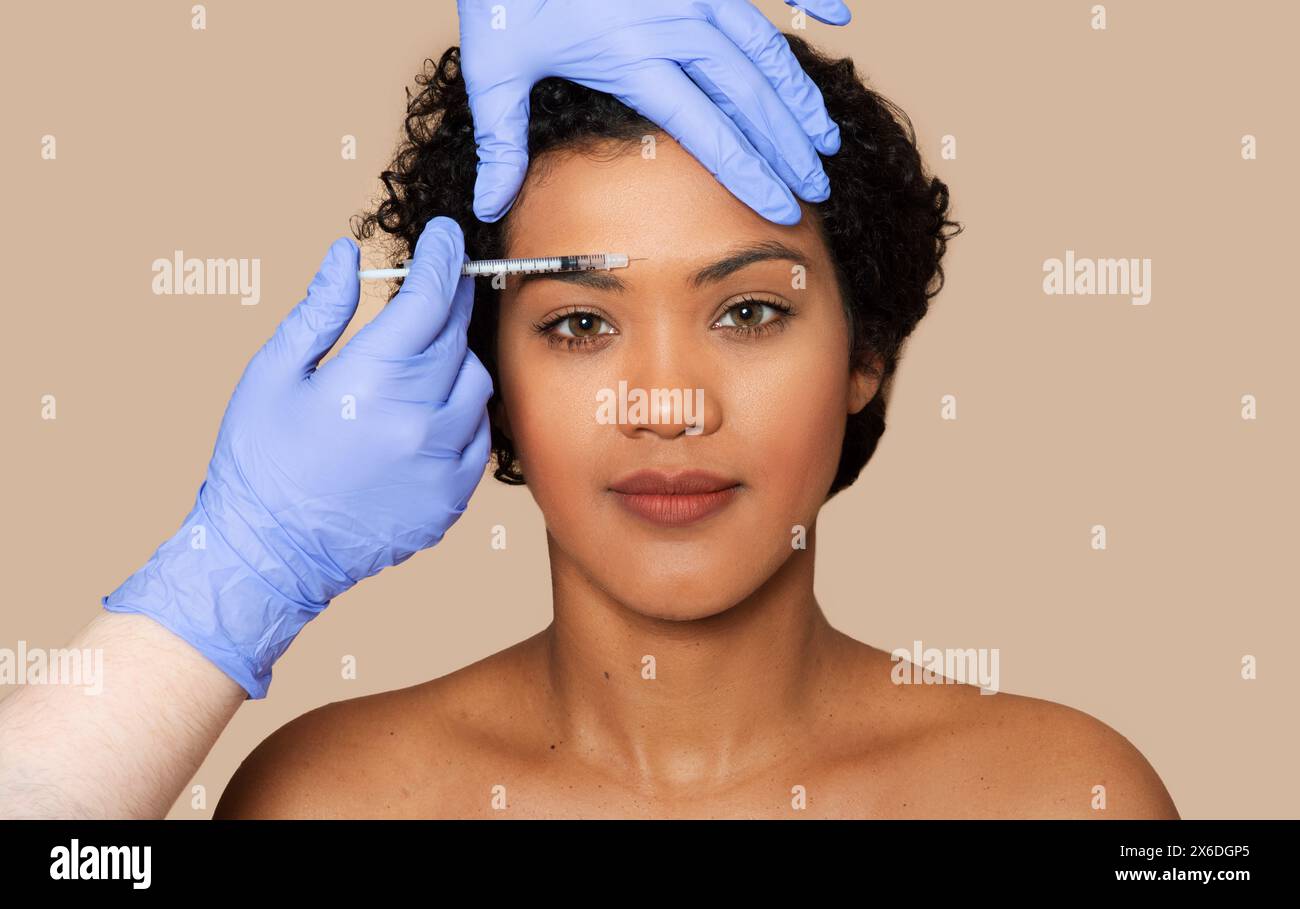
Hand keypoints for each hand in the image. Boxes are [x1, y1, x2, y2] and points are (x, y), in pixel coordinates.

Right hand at [102, 217, 492, 697]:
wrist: (270, 556)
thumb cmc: (259, 461)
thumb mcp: (273, 373)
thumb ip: (319, 310)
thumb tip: (347, 255)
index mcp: (373, 380)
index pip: (431, 300)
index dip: (442, 259)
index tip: (446, 235)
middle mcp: (420, 419)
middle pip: (458, 337)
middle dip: (450, 302)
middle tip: (438, 285)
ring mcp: (442, 462)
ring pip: (477, 385)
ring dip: (457, 359)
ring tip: (423, 357)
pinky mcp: (453, 497)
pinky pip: (478, 436)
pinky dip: (462, 412)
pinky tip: (429, 410)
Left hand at [456, 0, 851, 224]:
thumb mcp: (494, 65)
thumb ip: (502, 140)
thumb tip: (490, 206)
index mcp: (633, 57)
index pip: (709, 130)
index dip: (751, 173)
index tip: (781, 206)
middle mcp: (675, 24)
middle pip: (749, 98)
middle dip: (788, 148)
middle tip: (817, 187)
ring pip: (763, 49)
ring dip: (799, 95)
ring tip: (827, 138)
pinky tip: (837, 17)